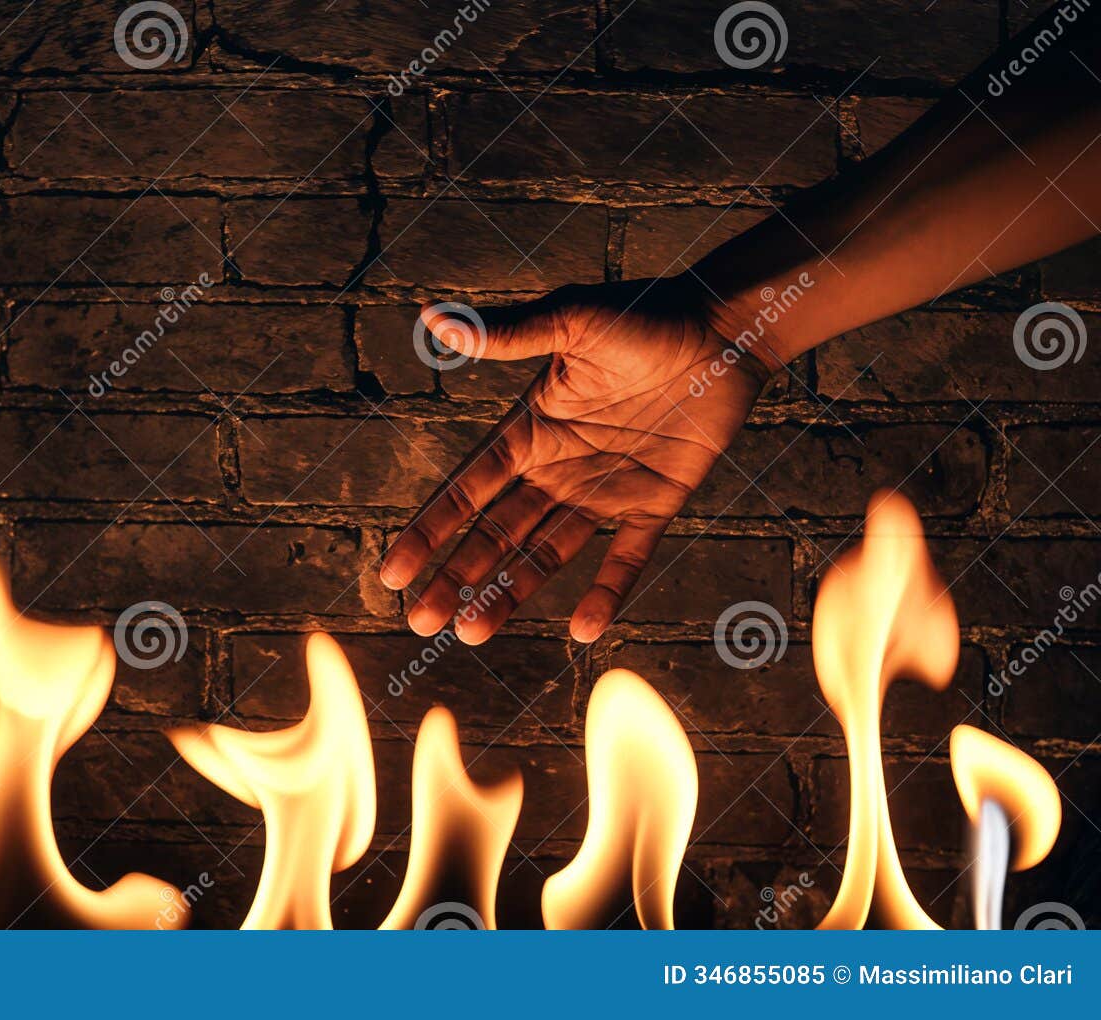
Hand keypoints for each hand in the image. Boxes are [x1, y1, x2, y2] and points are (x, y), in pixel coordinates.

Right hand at [379, 278, 771, 644]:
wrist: (725, 328)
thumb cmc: (644, 314)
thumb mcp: (570, 321)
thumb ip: (506, 335)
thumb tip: (432, 318)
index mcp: (530, 430)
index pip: (466, 489)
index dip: (429, 530)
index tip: (392, 571)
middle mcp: (558, 468)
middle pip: (495, 533)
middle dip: (456, 577)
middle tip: (420, 621)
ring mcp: (605, 490)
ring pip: (544, 554)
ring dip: (508, 592)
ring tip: (472, 633)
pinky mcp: (656, 503)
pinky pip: (626, 558)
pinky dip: (607, 594)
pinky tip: (582, 632)